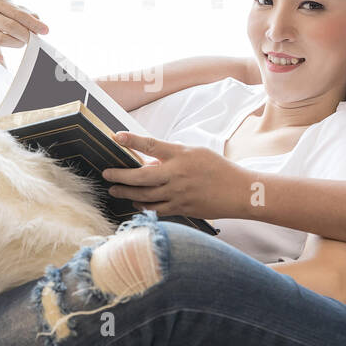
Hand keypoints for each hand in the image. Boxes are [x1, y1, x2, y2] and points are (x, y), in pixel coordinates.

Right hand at [0, 0, 48, 66]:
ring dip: (15, 43)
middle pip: (10, 26)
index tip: (45, 30)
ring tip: (21, 43)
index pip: (17, 13)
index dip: (32, 23)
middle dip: (25, 34)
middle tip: (33, 40)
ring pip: (0, 38)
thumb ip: (27, 15)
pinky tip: (1, 58)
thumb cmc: (1, 14)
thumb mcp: (13, 9)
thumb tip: (38, 25)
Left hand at [101, 132, 253, 219]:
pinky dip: (142, 206)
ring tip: (114, 190)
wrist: (239, 192)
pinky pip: (155, 209)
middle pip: (140, 177)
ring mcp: (178, 194)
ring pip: (144, 196)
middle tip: (106, 174)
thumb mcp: (196, 153)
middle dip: (119, 176)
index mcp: (181, 155)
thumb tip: (148, 162)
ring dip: (126, 193)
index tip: (115, 136)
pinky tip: (135, 203)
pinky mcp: (181, 209)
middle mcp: (176, 174)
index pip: (151, 145)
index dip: (132, 140)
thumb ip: (171, 156)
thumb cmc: (218, 168)